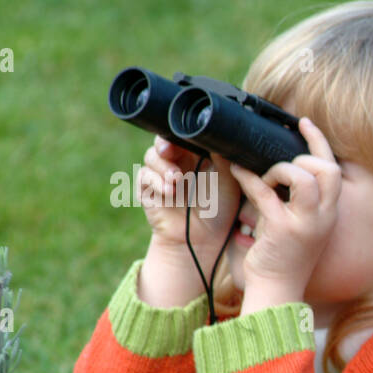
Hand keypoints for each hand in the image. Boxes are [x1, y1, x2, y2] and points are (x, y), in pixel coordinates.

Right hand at [140, 137, 240, 259]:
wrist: (205, 239)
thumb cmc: (219, 210)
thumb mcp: (228, 181)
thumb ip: (223, 158)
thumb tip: (218, 135)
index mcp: (195, 155)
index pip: (182, 135)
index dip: (181, 133)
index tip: (185, 135)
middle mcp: (176, 162)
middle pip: (163, 140)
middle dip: (165, 143)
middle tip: (169, 150)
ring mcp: (160, 175)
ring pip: (152, 156)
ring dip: (163, 166)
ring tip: (176, 179)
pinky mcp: (148, 189)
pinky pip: (144, 176)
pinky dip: (156, 181)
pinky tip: (169, 191)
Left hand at [229, 117, 339, 293]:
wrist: (277, 289)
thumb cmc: (284, 255)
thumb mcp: (299, 222)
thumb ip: (296, 197)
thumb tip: (276, 166)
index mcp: (329, 212)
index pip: (334, 169)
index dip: (319, 141)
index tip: (303, 122)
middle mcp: (323, 216)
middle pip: (327, 169)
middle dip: (302, 156)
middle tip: (279, 163)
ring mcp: (305, 223)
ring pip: (302, 177)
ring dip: (279, 169)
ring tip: (264, 177)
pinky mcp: (282, 229)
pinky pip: (265, 192)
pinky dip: (249, 177)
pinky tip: (237, 171)